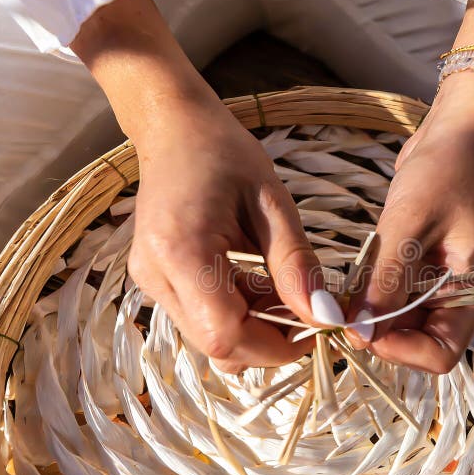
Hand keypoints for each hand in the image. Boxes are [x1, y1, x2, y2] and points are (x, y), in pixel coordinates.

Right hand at [71, 0, 320, 372]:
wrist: (173, 128)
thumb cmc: (224, 153)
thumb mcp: (272, 203)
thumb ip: (295, 263)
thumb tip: (324, 317)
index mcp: (182, 249)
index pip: (225, 334)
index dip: (274, 346)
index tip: (315, 330)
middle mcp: (155, 274)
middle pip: (215, 344)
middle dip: (268, 341)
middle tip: (308, 315)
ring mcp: (149, 280)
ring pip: (208, 336)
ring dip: (255, 329)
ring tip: (285, 294)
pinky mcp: (155, 280)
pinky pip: (200, 317)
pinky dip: (237, 313)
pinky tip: (260, 286)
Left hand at [346, 72, 473, 373]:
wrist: (453, 133)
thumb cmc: (444, 171)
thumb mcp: (411, 224)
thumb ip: (386, 281)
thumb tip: (361, 333)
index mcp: (468, 290)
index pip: (442, 353)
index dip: (404, 351)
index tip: (367, 327)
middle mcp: (452, 293)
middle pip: (416, 342)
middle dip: (379, 333)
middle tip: (343, 312)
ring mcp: (433, 281)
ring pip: (398, 321)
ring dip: (369, 314)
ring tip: (344, 293)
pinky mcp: (415, 266)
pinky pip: (390, 295)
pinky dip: (369, 294)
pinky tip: (352, 278)